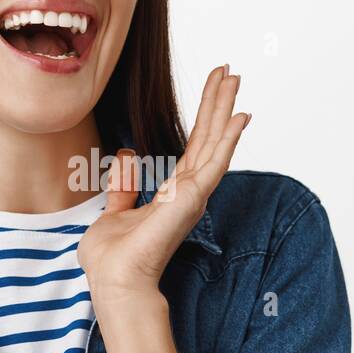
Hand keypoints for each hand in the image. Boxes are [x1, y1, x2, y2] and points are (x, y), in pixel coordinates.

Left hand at [78, 64, 249, 304]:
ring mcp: (193, 195)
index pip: (195, 145)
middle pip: (209, 137)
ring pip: (215, 143)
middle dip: (219, 102)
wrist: (114, 282)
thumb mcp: (115, 212)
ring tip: (235, 78)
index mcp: (175, 193)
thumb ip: (125, 186)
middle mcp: (190, 192)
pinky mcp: (191, 200)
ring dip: (225, 109)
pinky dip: (228, 140)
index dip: (205, 114)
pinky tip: (239, 116)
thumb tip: (128, 156)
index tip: (214, 84)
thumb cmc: (114, 259)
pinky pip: (214, 164)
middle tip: (231, 70)